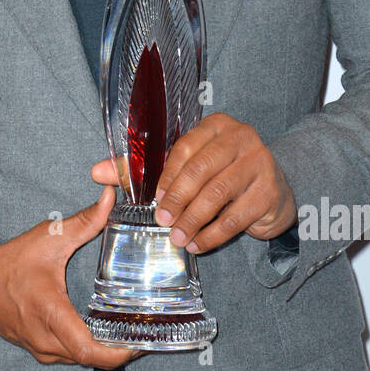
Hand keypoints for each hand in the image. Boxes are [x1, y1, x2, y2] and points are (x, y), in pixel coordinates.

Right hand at [0, 186, 143, 367]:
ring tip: (127, 332)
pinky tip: (100, 332)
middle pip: (91, 360)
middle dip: (119, 351)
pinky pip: (67, 356)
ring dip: (103, 352)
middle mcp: (45, 337)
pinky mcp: (36, 349)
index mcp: (51, 312)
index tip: (140, 342)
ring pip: (79, 361)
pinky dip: (86, 349)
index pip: (89, 351)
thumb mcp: (49, 237)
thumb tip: (110, 199)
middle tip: (143, 335)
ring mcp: (39, 347)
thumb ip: (84, 221)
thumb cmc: (10, 261)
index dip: (119, 353)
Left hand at [90, 113, 296, 255]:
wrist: (273, 191)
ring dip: (193, 220)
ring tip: (177, 238)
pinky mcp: (270, 193)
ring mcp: (260, 163)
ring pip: (218, 194)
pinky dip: (212, 235)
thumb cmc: (221, 175)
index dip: (167, 175)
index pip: (186, 147)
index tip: (154, 199)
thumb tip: (96, 172)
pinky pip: (235, 217)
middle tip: (161, 222)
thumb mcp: (186, 166)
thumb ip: (142, 168)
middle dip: (178, 200)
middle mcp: (241, 138)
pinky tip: (197, 244)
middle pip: (202, 169)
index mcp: (216, 126)